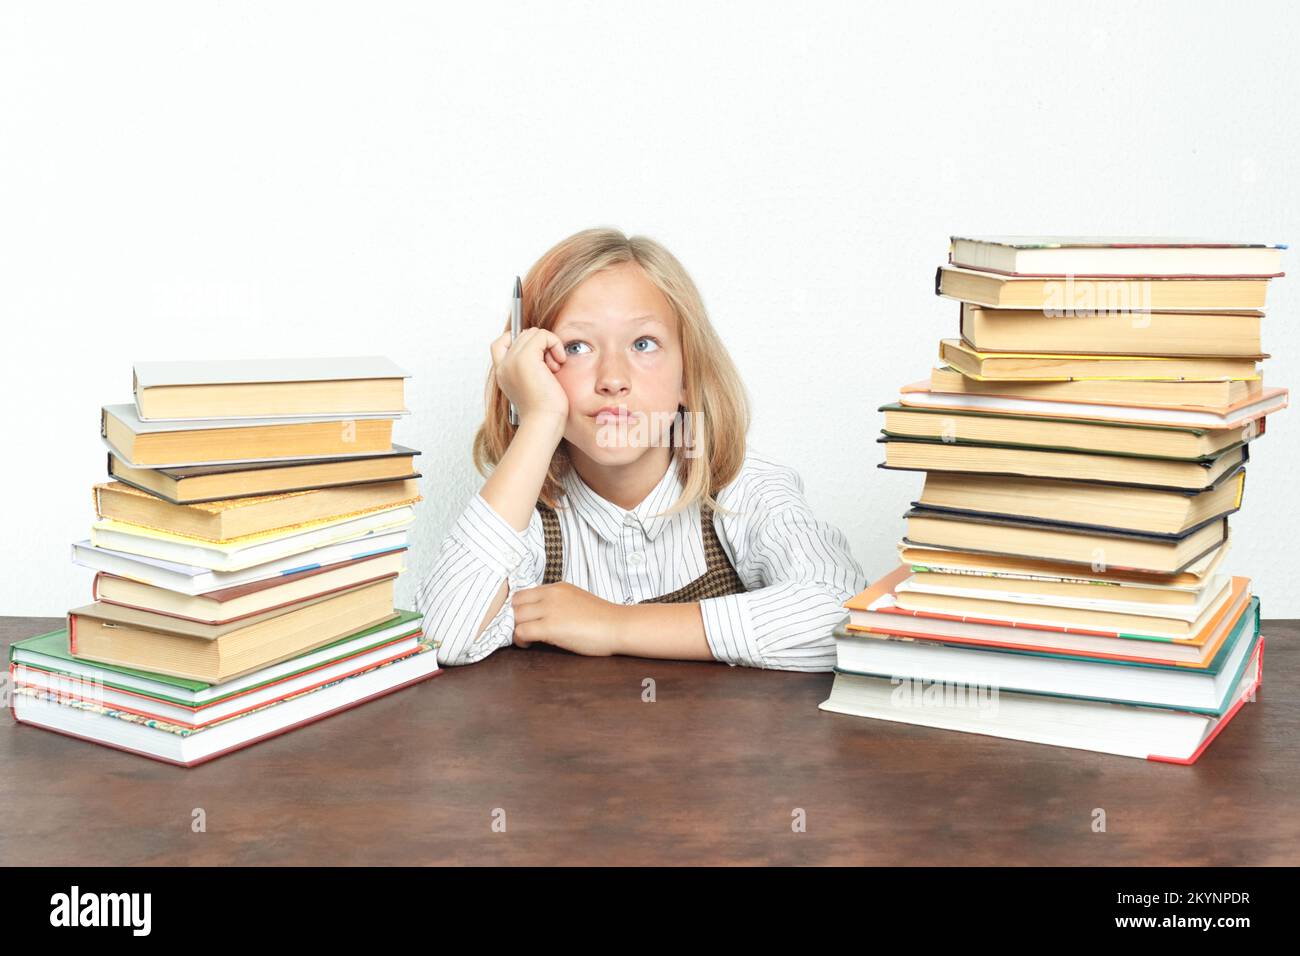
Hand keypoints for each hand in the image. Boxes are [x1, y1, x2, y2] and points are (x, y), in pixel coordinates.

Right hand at [490, 327, 569, 426]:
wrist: (543, 423)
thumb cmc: (544, 412)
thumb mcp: (535, 386)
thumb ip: (532, 368)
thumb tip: (543, 349)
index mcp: (503, 374)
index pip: (502, 342)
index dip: (522, 341)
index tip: (540, 356)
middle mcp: (503, 366)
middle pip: (523, 335)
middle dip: (541, 346)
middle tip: (550, 367)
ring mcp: (511, 360)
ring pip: (533, 333)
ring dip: (549, 346)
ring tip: (553, 367)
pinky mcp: (525, 358)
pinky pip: (543, 335)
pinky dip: (555, 344)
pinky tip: (558, 363)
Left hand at [511, 582, 625, 655]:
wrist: (619, 626)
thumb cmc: (603, 619)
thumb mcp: (576, 601)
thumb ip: (558, 603)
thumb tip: (542, 614)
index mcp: (557, 588)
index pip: (524, 593)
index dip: (520, 608)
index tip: (524, 620)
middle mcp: (551, 595)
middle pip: (516, 603)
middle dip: (515, 618)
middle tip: (522, 630)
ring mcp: (550, 610)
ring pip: (516, 617)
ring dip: (516, 629)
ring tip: (527, 639)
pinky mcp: (550, 627)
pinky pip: (521, 631)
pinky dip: (520, 640)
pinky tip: (529, 645)